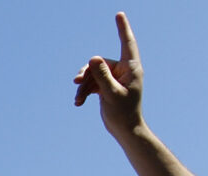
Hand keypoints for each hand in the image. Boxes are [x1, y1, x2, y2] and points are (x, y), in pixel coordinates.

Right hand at [73, 12, 143, 137]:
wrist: (124, 130)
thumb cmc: (123, 113)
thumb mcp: (111, 93)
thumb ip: (102, 75)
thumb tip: (94, 57)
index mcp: (131, 68)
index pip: (127, 43)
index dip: (122, 28)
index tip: (119, 14)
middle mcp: (123, 71)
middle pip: (100, 63)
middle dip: (87, 73)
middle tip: (77, 82)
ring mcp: (114, 78)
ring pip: (93, 74)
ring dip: (84, 86)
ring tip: (78, 99)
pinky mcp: (107, 87)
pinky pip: (92, 84)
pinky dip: (85, 92)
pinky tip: (79, 103)